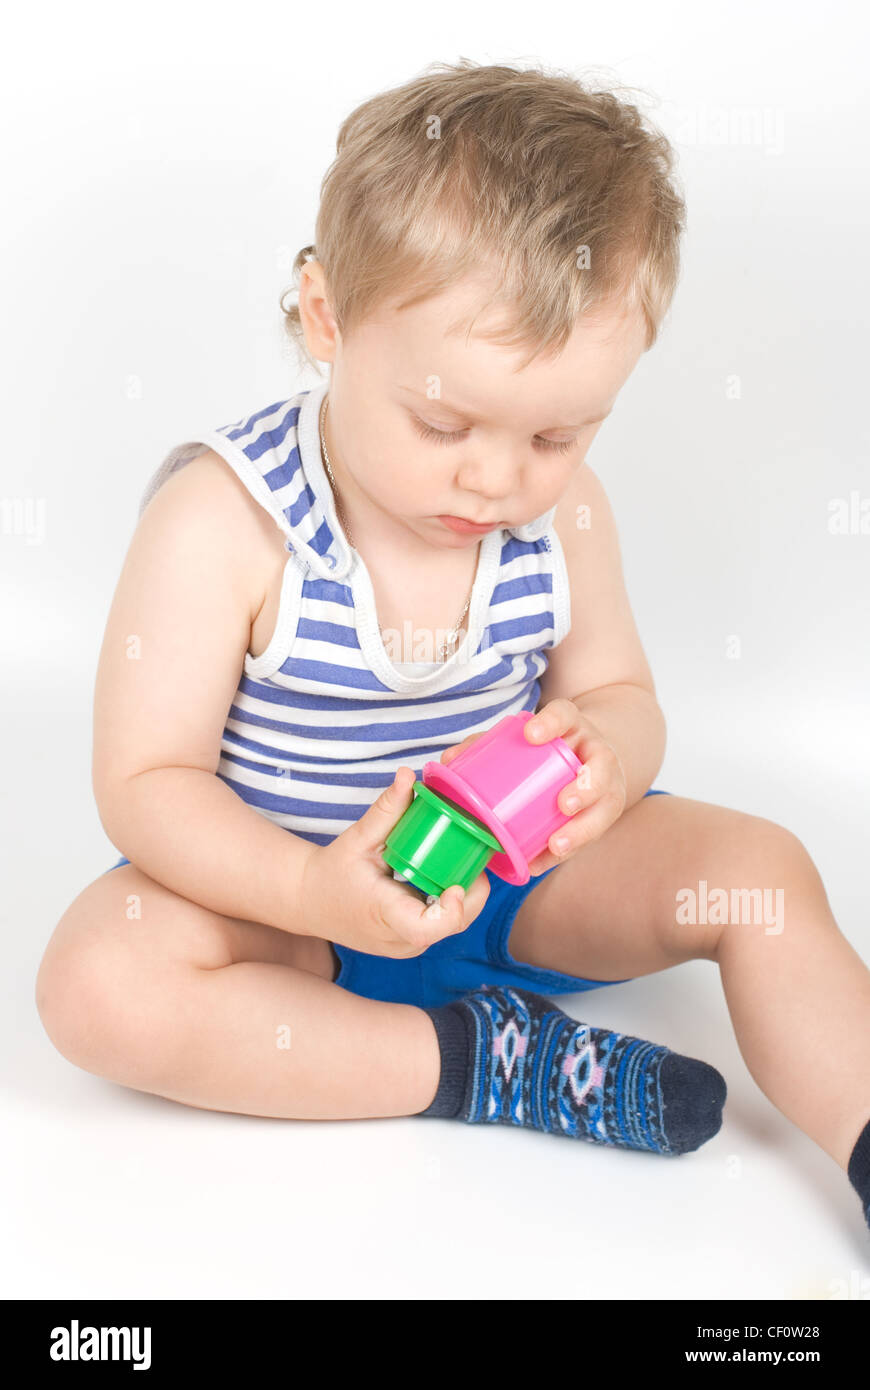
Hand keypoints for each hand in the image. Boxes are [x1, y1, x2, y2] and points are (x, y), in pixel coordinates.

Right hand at [301, 767, 490, 957]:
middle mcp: (399, 940)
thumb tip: (407, 775)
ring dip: (464, 896)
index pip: (426, 929)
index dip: (451, 910)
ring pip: (454, 926)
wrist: (310, 902)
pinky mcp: (412, 944)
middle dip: (471, 890)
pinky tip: (447, 876)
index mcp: (384, 916)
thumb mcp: (357, 839)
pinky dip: (450, 902)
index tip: (456, 884)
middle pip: (454, 925)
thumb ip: (387, 809)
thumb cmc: (331, 872)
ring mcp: (407, 947)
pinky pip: (443, 925)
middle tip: (469, 854)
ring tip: (459, 861)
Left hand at [440, 699, 626, 874]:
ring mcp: (604, 783)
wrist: (586, 754)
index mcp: (570, 726)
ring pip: (605, 806)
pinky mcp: (602, 811)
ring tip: (556, 846)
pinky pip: (591, 834)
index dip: (552, 723)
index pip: (566, 715)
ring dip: (581, 829)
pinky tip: (542, 863)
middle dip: (585, 788)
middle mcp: (595, 752)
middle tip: (564, 804)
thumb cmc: (545, 746)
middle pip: (601, 767)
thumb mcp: (522, 737)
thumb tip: (448, 762)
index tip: (532, 734)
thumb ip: (486, 746)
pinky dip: (567, 850)